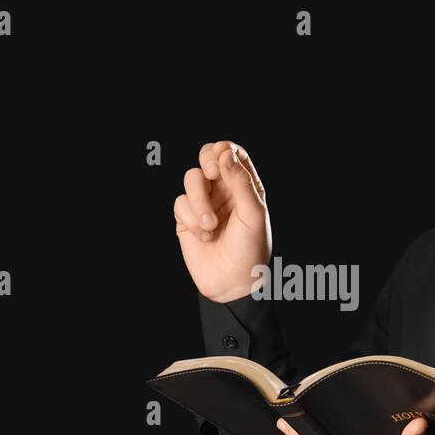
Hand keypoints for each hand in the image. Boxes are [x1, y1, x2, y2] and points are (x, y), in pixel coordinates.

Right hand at [173, 141, 271, 302]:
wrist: (232, 284)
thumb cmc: (250, 250)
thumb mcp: (253, 215)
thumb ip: (241, 182)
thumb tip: (224, 154)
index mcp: (244, 186)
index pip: (232, 154)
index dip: (224, 150)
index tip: (222, 158)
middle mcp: (223, 191)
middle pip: (206, 157)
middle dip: (206, 160)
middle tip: (212, 174)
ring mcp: (203, 203)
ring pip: (191, 179)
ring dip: (200, 200)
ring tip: (211, 225)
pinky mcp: (186, 218)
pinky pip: (180, 203)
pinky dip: (192, 218)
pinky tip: (205, 236)